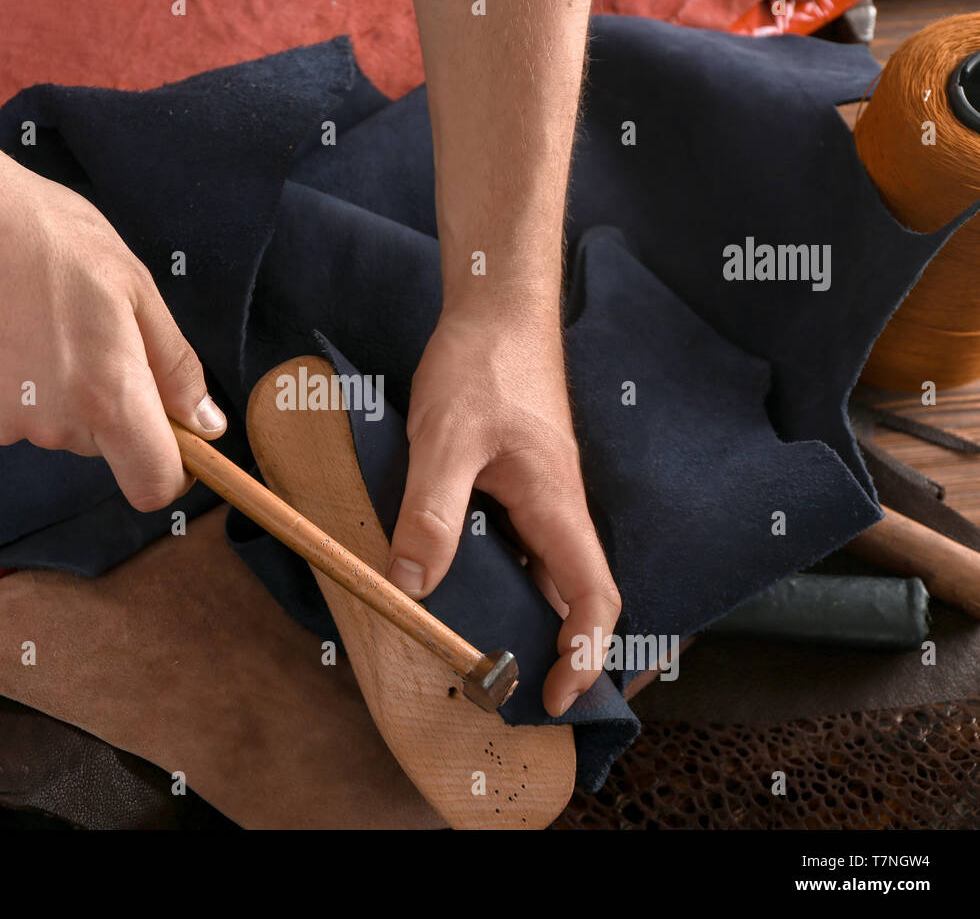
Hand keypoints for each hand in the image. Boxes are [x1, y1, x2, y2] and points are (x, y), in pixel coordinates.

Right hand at [0, 153, 225, 511]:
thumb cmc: (42, 232)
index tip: (169, 434)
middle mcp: (49, 425)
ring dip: (47, 387)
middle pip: (98, 442)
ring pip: (45, 423)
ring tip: (26, 314)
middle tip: (80, 326)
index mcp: (106, 396)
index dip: (170, 468)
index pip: (153, 482)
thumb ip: (174, 365)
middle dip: (103, 400)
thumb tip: (205, 425)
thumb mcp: (132, 284)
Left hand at [386, 304, 620, 715]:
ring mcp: (537, 498)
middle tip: (507, 688)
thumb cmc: (481, 365)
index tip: (551, 695)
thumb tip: (412, 585)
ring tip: (476, 650)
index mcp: (556, 506)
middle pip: (573, 597)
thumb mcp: (444, 439)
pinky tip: (454, 583)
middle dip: (553, 651)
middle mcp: (556, 510)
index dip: (584, 655)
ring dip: (521, 616)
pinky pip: (515, 545)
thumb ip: (430, 511)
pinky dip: (496, 576)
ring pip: (541, 573)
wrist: (495, 309)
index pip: (594, 598)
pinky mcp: (514, 483)